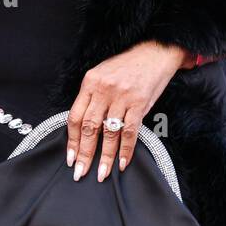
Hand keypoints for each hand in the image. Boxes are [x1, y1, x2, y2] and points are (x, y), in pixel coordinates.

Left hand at [67, 41, 189, 180]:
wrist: (156, 52)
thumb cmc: (127, 65)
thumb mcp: (102, 74)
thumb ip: (92, 97)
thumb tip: (82, 127)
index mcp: (90, 83)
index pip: (75, 117)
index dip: (71, 140)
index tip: (70, 158)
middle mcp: (103, 90)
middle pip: (89, 127)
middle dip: (84, 153)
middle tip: (80, 173)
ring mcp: (122, 96)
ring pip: (109, 132)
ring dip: (105, 156)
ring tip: (102, 173)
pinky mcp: (140, 103)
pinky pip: (130, 131)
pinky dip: (126, 149)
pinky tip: (123, 162)